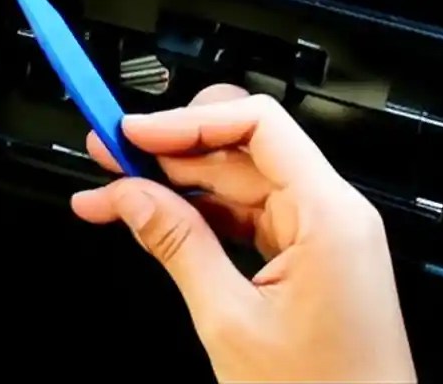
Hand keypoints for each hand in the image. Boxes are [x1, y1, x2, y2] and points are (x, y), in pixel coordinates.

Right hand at [72, 84, 415, 382]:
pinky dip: (201, 216)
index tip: (132, 131)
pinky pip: (249, 217)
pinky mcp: (311, 259)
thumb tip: (133, 197)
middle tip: (109, 154)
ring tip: (116, 192)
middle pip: (242, 150)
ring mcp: (324, 237)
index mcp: (330, 217)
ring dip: (176, 185)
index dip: (187, 121)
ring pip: (239, 183)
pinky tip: (156, 220)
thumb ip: (178, 246)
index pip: (257, 126)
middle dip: (169, 150)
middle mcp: (334, 216)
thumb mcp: (230, 321)